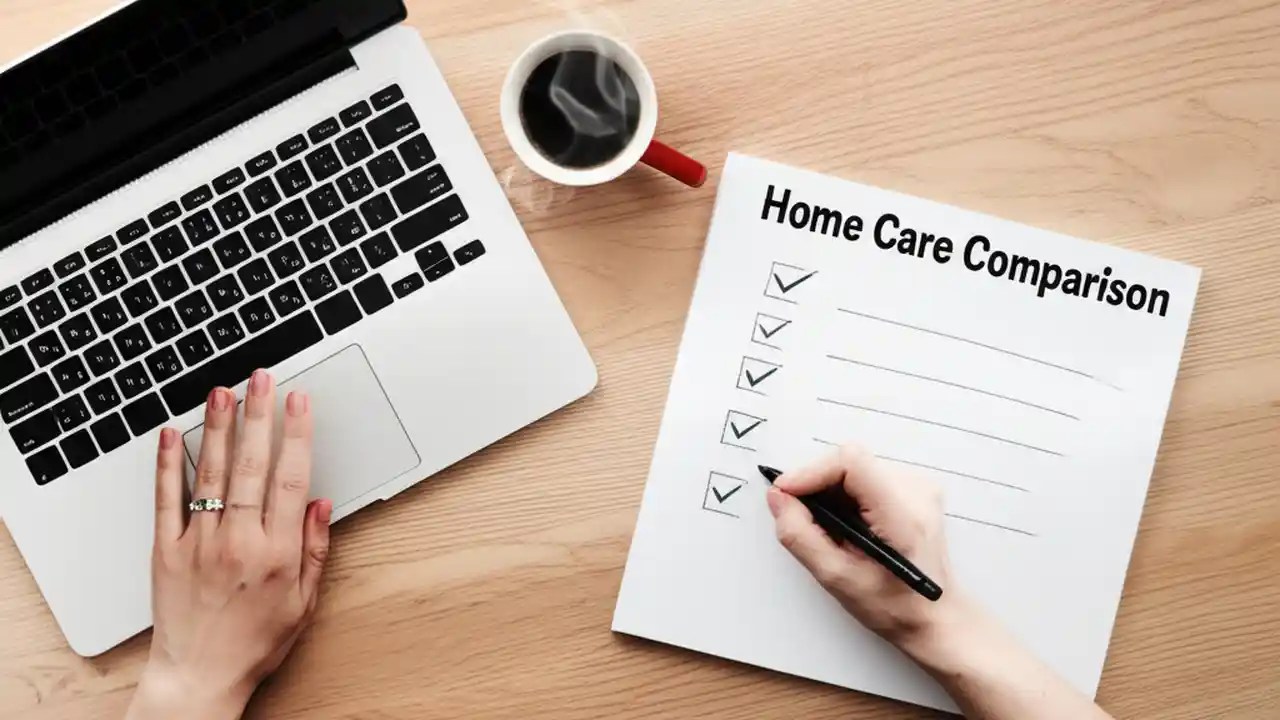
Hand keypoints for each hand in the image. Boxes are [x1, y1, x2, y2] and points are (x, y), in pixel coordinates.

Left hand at [126, 371, 331, 719]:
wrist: (200, 677)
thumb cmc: (255, 643)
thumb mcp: (303, 601)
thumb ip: (314, 548)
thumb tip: (320, 503)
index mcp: (276, 552)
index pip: (291, 479)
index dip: (297, 434)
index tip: (300, 402)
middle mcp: (238, 542)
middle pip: (253, 465)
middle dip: (259, 415)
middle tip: (261, 379)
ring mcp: (198, 544)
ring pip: (212, 474)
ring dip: (219, 428)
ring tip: (223, 391)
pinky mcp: (165, 551)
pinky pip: (166, 499)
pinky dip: (169, 464)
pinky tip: (174, 434)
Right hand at [765, 443, 955, 645]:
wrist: (935, 616)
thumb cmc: (895, 606)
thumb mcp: (836, 578)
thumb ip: (800, 535)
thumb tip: (778, 498)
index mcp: (901, 515)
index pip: (851, 463)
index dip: (811, 473)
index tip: (785, 493)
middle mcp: (915, 492)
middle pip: (849, 463)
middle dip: (816, 485)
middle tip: (802, 518)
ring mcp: (918, 487)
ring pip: (855, 468)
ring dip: (831, 492)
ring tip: (829, 528)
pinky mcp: (914, 488)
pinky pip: (867, 476)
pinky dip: (846, 494)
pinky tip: (848, 524)